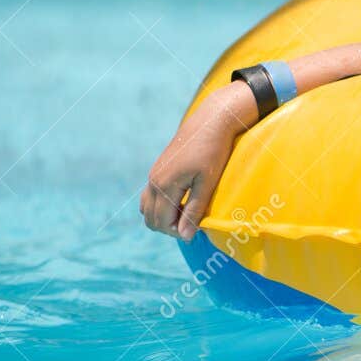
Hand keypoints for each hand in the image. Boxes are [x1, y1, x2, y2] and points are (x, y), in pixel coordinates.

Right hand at [140, 85, 250, 240]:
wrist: (210, 123)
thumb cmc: (213, 152)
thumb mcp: (207, 183)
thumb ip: (194, 210)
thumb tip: (184, 237)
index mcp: (164, 186)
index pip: (161, 222)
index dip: (178, 232)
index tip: (196, 229)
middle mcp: (153, 181)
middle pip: (150, 219)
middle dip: (169, 227)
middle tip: (192, 224)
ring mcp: (153, 175)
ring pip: (147, 208)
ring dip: (163, 217)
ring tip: (187, 213)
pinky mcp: (157, 170)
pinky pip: (150, 196)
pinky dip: (161, 206)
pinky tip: (182, 201)